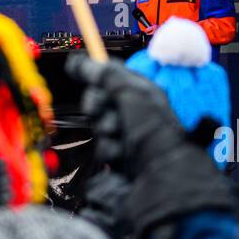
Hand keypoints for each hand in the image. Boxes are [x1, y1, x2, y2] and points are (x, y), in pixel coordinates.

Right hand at [66, 54, 238, 238]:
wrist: (162, 177)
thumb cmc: (155, 132)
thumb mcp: (131, 94)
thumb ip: (106, 76)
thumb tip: (81, 61)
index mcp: (143, 93)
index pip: (112, 75)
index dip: (95, 73)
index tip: (76, 69)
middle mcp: (137, 111)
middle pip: (99, 99)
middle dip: (98, 105)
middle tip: (106, 111)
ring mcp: (129, 135)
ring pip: (98, 124)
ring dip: (105, 130)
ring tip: (120, 138)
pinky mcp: (122, 157)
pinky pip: (102, 147)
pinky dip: (109, 150)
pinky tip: (121, 155)